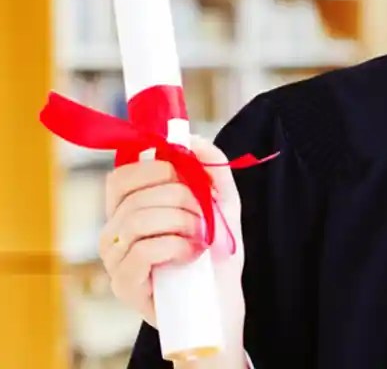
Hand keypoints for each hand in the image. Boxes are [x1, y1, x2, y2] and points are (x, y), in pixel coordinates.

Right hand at [99, 136, 246, 334]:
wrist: (221, 300)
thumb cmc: (215, 252)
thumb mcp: (221, 203)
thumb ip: (210, 168)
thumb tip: (190, 138)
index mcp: (129, 208)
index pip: (121, 175)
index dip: (154, 167)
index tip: (185, 172)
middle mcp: (114, 231)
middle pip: (135, 194)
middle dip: (180, 196)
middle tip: (203, 213)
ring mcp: (114, 259)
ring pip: (138, 219)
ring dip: (182, 222)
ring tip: (201, 236)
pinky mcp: (123, 284)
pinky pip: (143, 250)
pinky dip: (176, 246)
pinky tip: (192, 254)